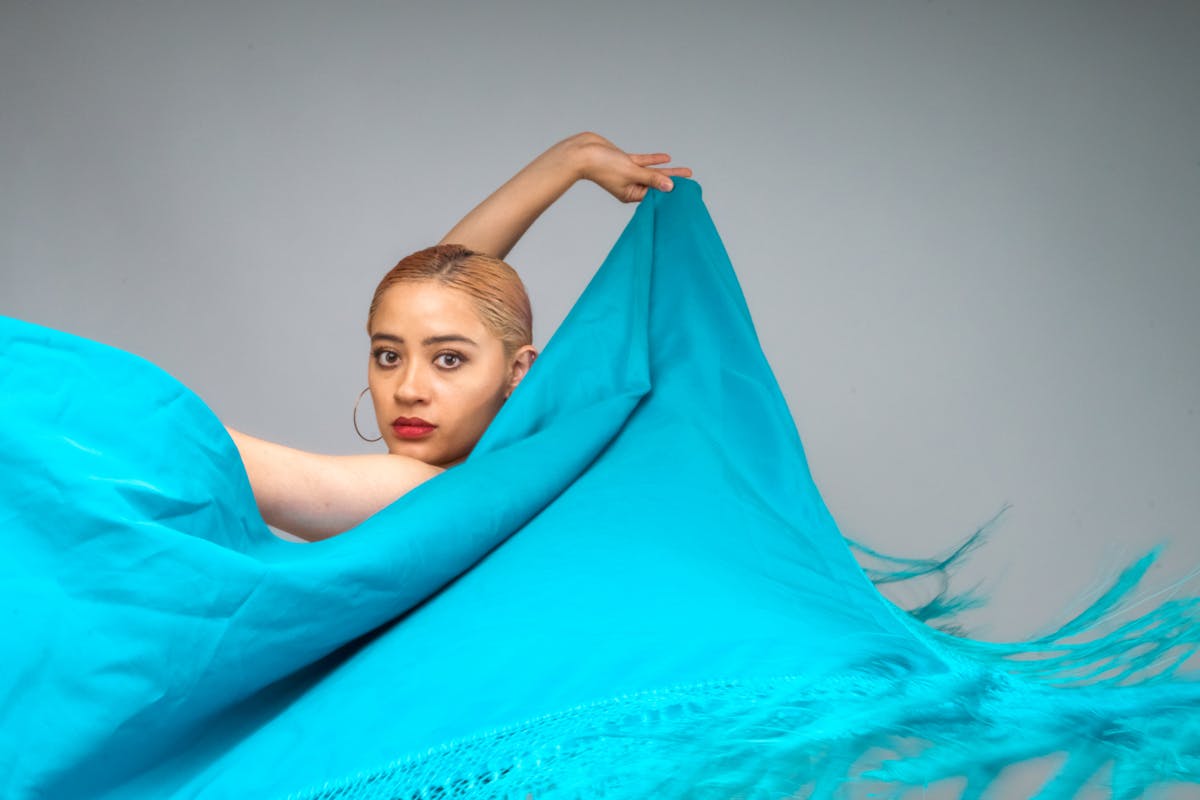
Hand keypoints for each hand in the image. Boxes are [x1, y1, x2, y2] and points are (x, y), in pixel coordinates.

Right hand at [566, 132, 692, 202]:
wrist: (582, 152)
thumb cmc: (601, 166)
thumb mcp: (631, 173)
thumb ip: (651, 179)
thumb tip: (670, 187)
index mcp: (631, 194)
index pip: (655, 194)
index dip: (670, 191)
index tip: (686, 191)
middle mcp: (630, 186)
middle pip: (656, 183)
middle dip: (673, 181)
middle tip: (691, 179)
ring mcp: (628, 173)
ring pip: (652, 172)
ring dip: (667, 171)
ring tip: (685, 171)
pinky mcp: (625, 161)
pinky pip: (643, 162)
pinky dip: (654, 160)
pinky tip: (667, 158)